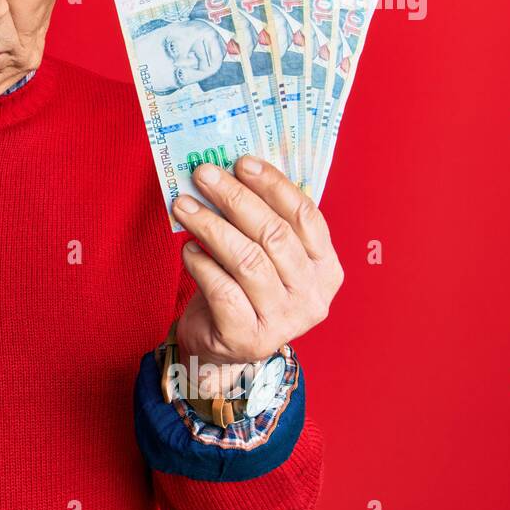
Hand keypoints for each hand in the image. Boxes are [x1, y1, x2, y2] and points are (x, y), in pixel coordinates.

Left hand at [171, 154, 343, 389]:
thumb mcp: (264, 257)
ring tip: (183, 206)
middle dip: (235, 198)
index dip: (274, 186)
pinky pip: (222, 289)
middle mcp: (312, 296)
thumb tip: (232, 170)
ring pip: (247, 260)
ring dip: (211, 226)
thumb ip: (262, 222)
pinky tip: (187, 250)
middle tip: (203, 175)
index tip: (242, 162)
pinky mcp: (248, 338)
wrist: (220, 348)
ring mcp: (283, 321)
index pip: (306, 217)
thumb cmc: (243, 290)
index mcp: (325, 269)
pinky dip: (201, 264)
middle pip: (274, 235)